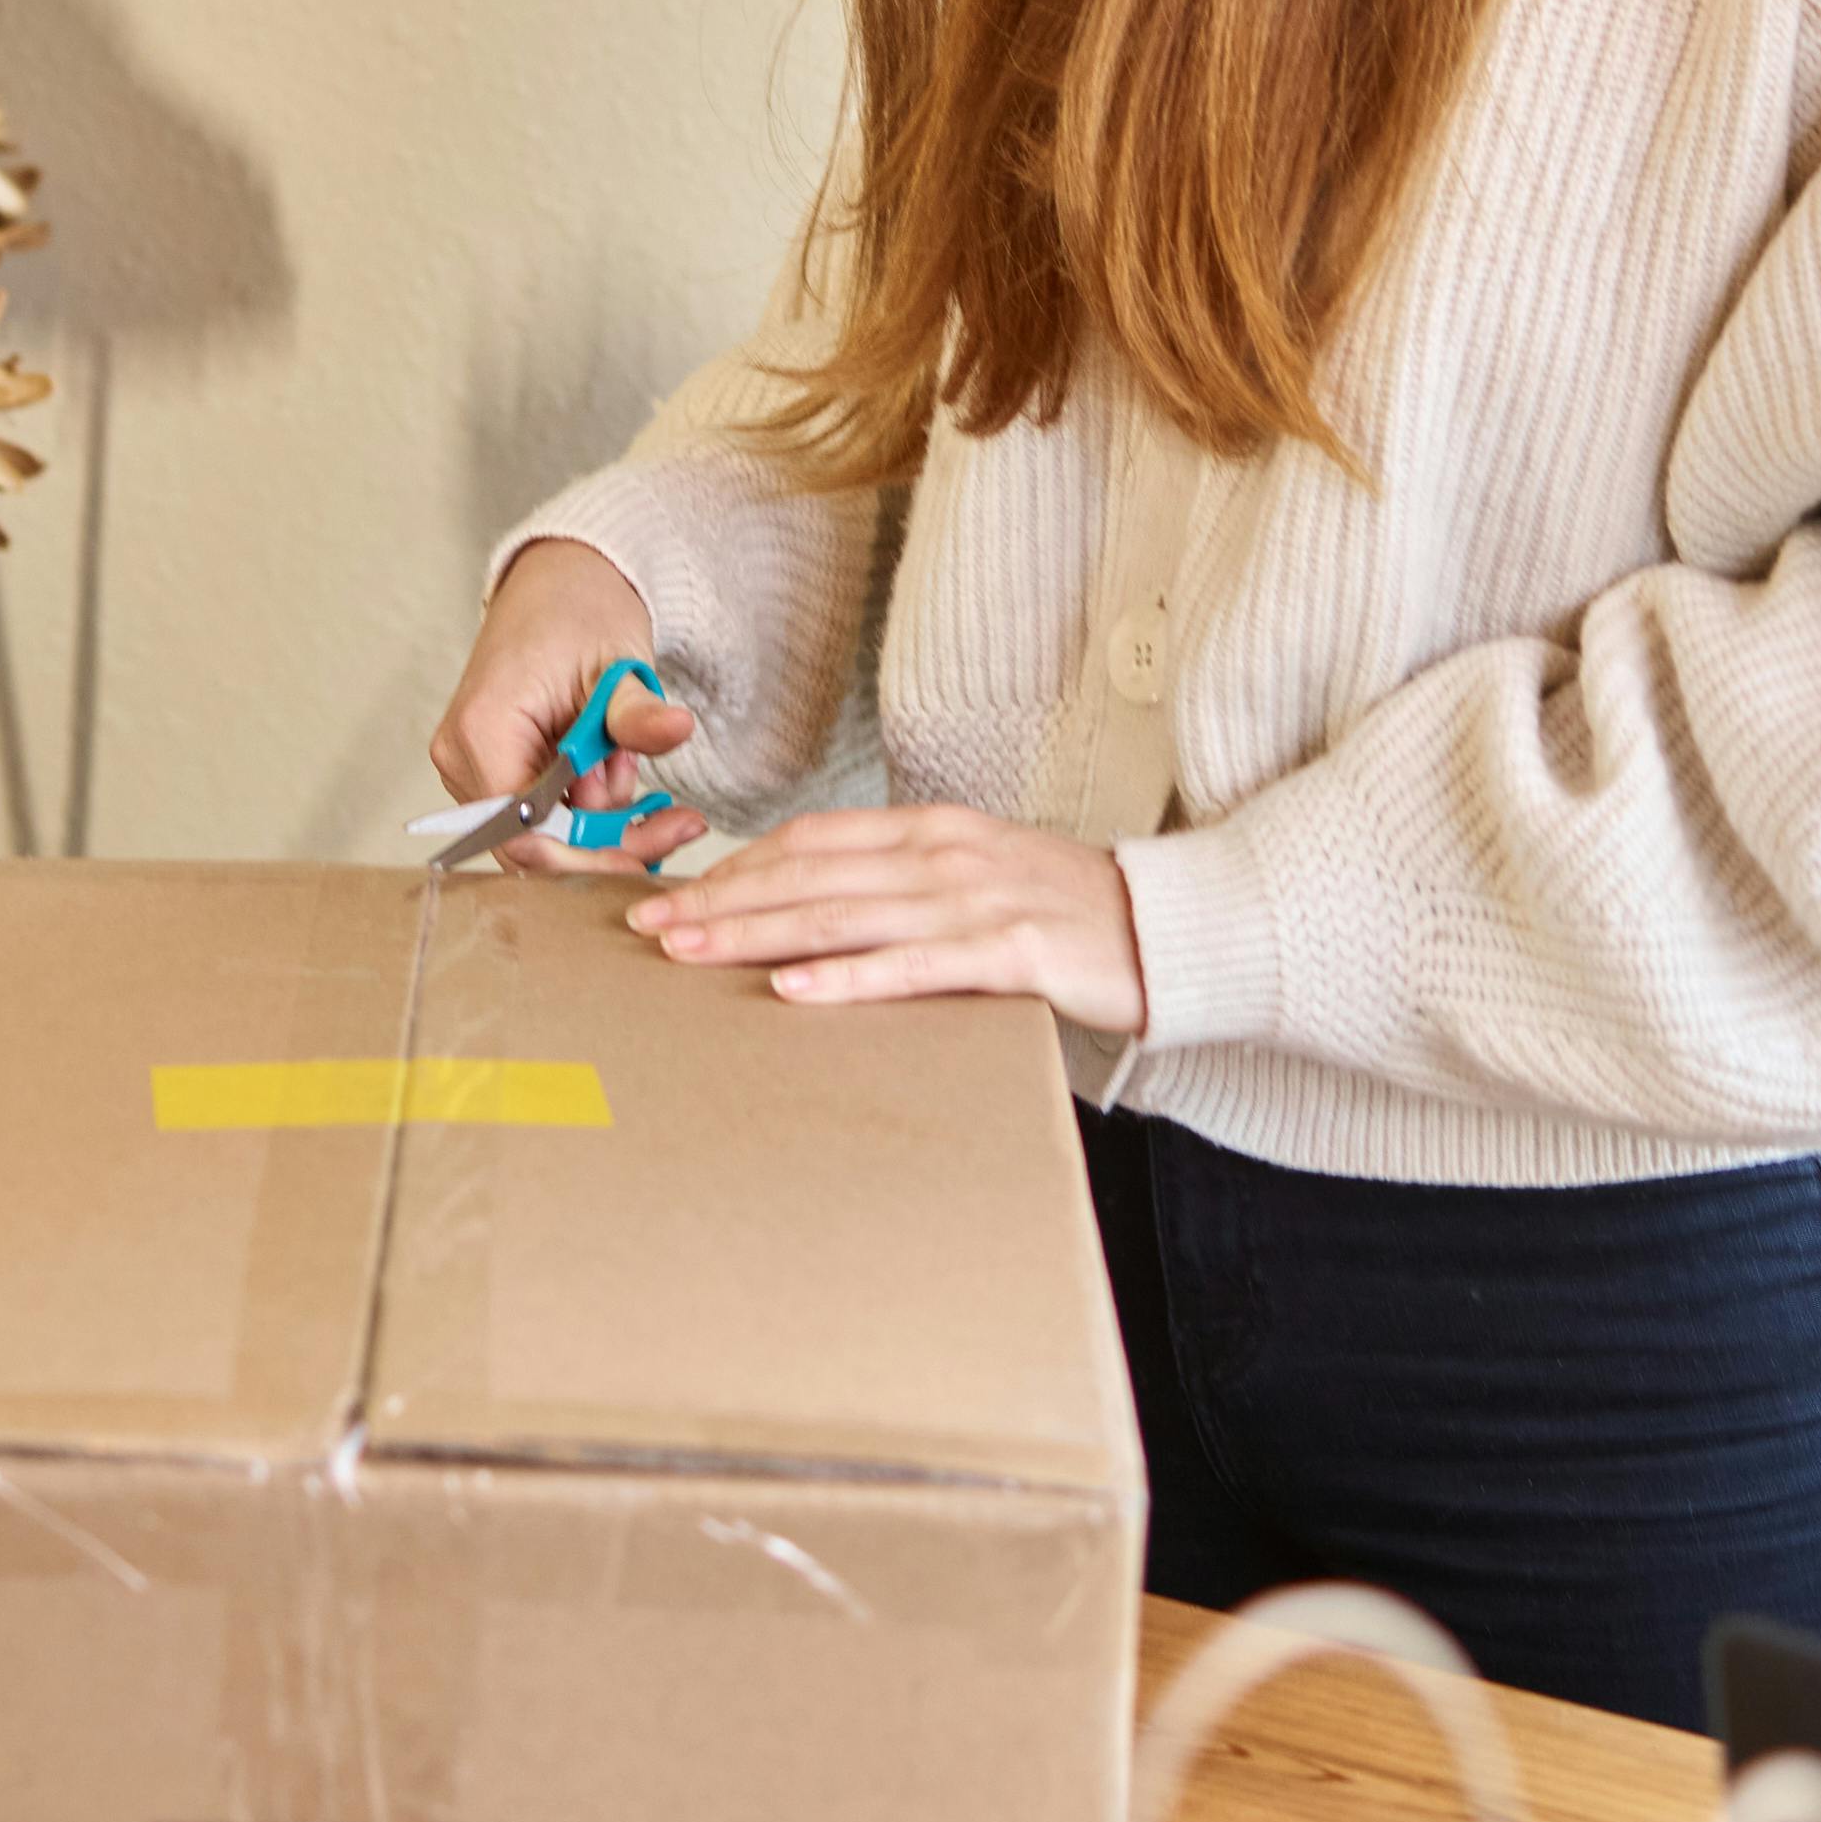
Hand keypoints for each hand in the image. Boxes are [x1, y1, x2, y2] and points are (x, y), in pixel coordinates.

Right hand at [430, 539, 702, 872]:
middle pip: (537, 841)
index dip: (587, 857)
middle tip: (676, 820)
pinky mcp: (490, 769)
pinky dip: (587, 799)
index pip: (525, 833)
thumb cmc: (580, 611)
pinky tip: (612, 760)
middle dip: (607, 835)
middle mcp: (463, 757)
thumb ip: (637, 712)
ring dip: (602, 811)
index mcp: (483, 731)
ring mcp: (471, 766)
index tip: (646, 859)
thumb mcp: (618, 662)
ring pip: (545, 831)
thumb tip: (676, 729)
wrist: (560, 582)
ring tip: (627, 752)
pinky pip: (543, 811)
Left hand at [626, 803, 1147, 1034]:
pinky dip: (848, 978)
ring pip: (843, 916)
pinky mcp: (1011, 951)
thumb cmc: (1067, 912)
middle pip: (809, 877)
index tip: (674, 894)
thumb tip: (822, 908)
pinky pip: (914, 966)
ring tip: (691, 954)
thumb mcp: (976, 877)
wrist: (1170, 925)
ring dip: (758, 936)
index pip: (811, 842)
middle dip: (723, 903)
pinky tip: (793, 990)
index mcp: (930, 830)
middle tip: (650, 929)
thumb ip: (904, 884)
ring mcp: (975, 900)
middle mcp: (943, 854)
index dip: (736, 868)